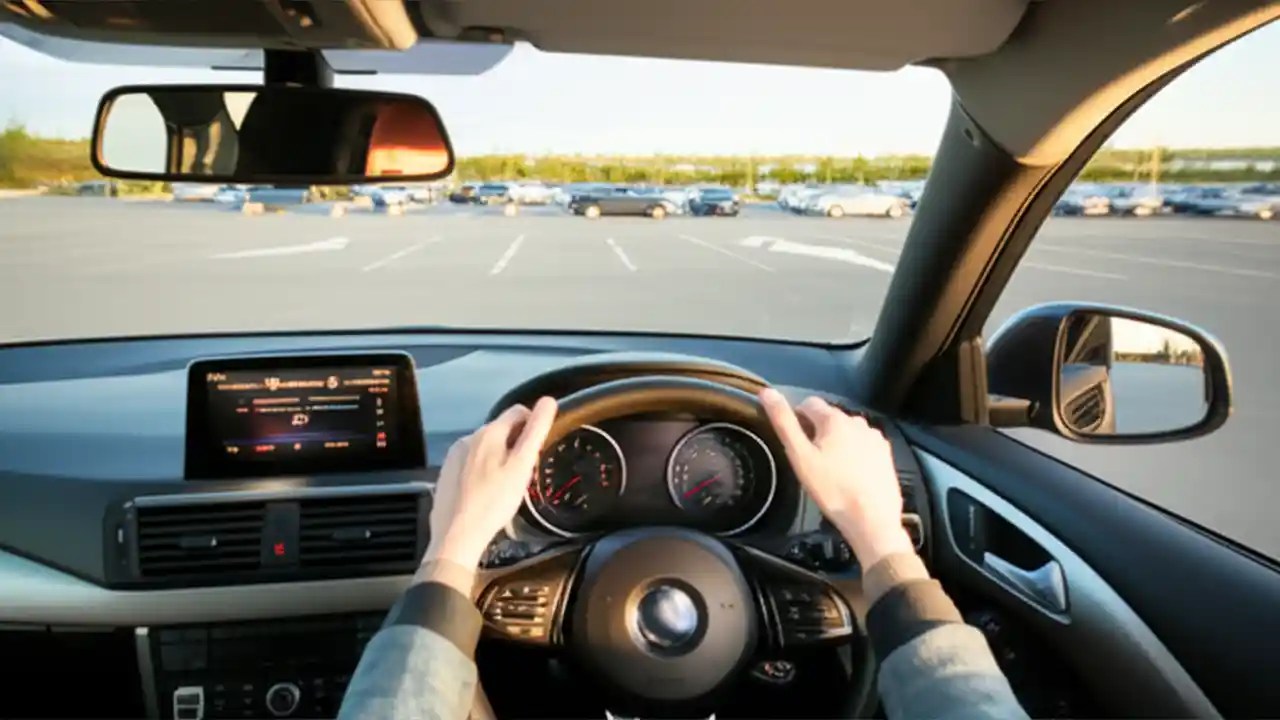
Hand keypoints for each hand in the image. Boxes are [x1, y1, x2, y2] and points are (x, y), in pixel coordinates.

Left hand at [423, 397, 556, 570]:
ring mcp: (454, 455)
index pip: (518, 412)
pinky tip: (485, 493)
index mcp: (488, 432)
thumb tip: (548, 400)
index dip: (534, 426)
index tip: (538, 451)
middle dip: (516, 445)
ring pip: (486, 447)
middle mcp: (468, 437)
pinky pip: (471, 463)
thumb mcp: (521, 467)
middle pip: (502, 430)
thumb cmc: (494, 501)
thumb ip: (535, 432)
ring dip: (499, 458)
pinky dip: (482, 471)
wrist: (456, 535)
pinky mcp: (446, 472)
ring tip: (506, 487)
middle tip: (525, 474)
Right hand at [759, 388, 913, 568]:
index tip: (795, 442)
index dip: (797, 419)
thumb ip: (784, 423)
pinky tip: (851, 473)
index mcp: (834, 419)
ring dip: (837, 441)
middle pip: (829, 417)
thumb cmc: (831, 488)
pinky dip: (854, 451)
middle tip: (811, 460)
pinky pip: (863, 443)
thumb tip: (767, 392)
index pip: (808, 404)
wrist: (871, 518)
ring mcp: (874, 436)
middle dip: (818, 431)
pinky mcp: (885, 452)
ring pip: (847, 430)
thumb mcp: (800, 456)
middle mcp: (857, 420)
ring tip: (832, 469)